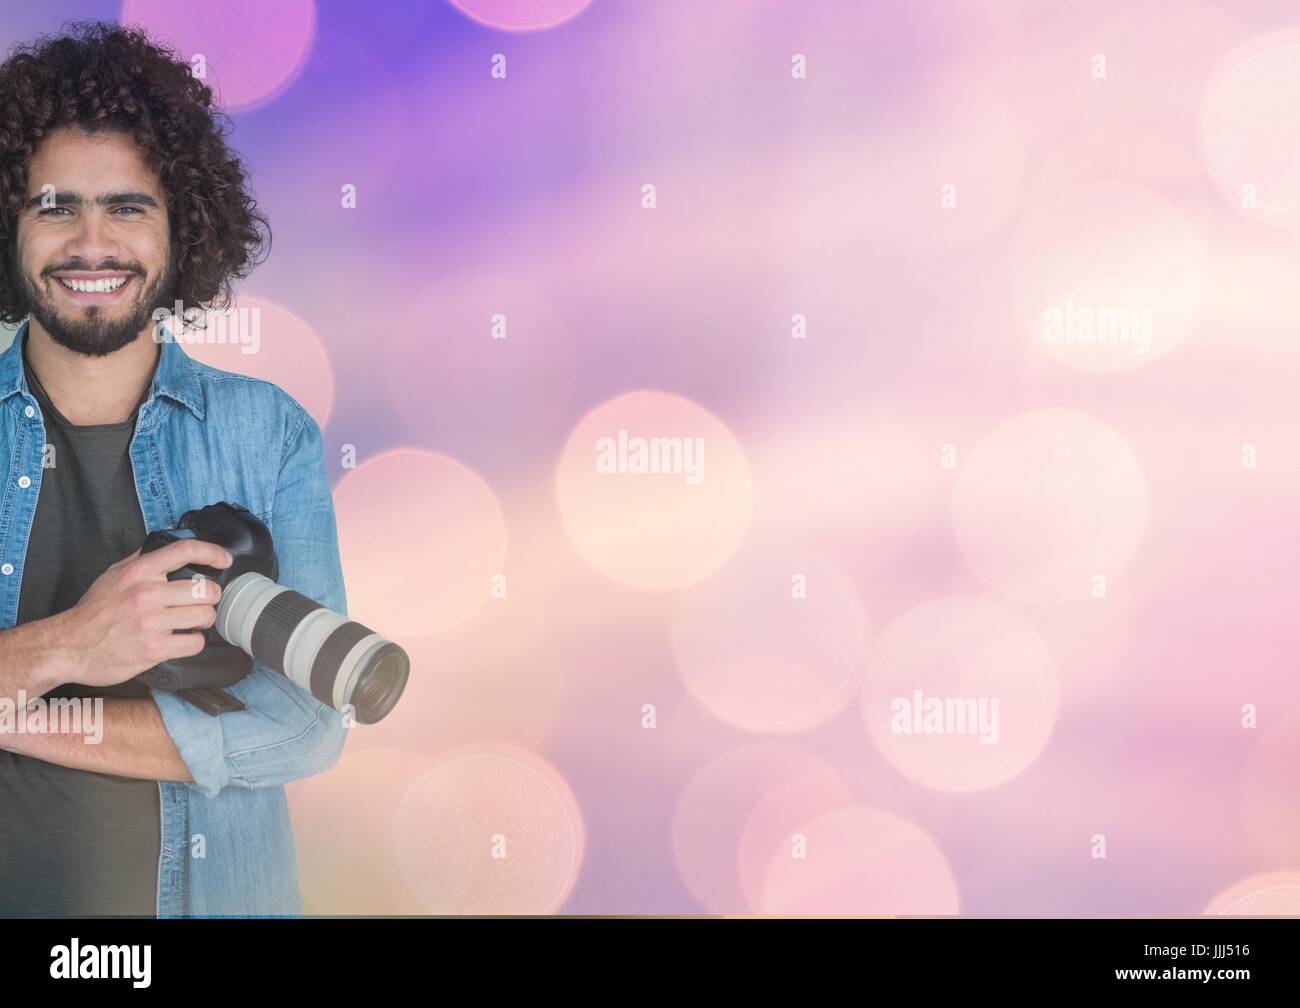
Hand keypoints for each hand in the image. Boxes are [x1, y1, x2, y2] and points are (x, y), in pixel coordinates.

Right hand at [52, 538, 233, 688]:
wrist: (68, 645)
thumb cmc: (93, 612)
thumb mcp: (113, 575)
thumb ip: (141, 559)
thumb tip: (166, 543)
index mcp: (139, 572)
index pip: (184, 550)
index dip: (212, 552)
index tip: (224, 560)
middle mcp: (147, 594)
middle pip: (206, 589)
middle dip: (210, 598)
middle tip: (201, 603)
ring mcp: (151, 622)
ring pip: (205, 616)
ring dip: (202, 620)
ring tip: (190, 622)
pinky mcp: (154, 649)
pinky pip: (195, 642)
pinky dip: (193, 642)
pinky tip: (181, 640)